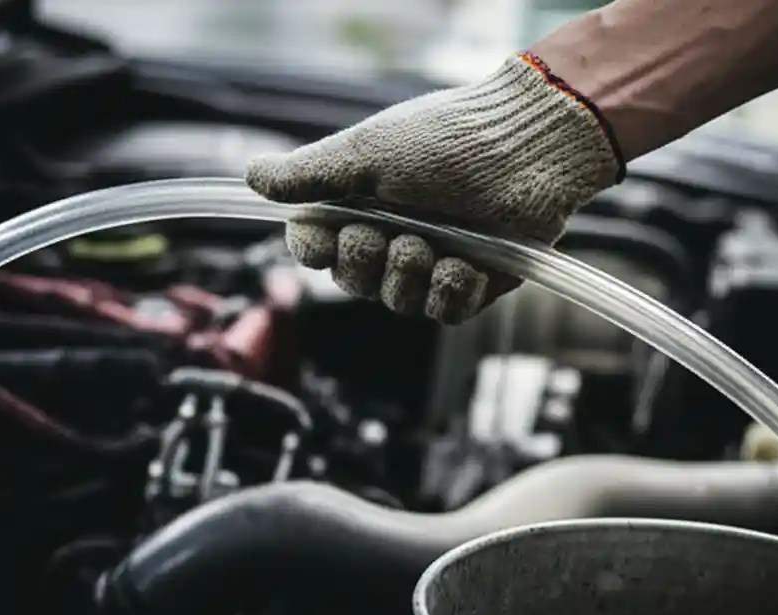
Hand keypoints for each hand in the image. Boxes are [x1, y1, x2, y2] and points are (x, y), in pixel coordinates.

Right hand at [246, 54, 621, 323]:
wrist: (525, 145)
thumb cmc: (448, 138)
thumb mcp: (370, 151)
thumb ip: (312, 173)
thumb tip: (252, 176)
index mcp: (360, 206)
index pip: (313, 248)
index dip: (312, 250)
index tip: (323, 238)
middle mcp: (392, 238)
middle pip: (351, 282)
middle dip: (365, 261)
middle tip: (390, 232)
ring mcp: (433, 264)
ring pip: (398, 303)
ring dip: (409, 275)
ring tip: (434, 243)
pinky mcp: (474, 284)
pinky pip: (445, 313)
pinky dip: (451, 289)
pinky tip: (467, 263)